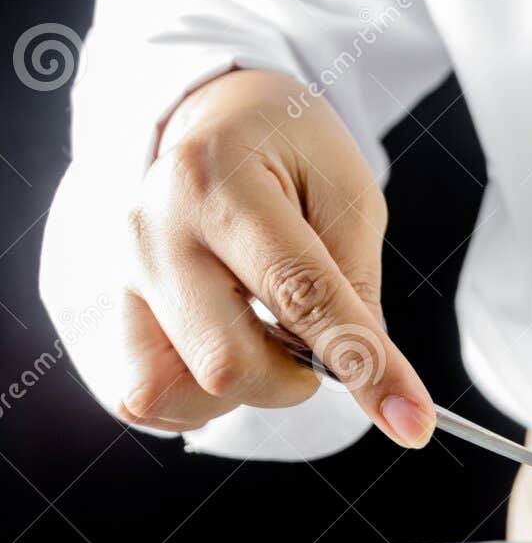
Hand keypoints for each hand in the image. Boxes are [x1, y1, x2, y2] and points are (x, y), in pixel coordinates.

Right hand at [117, 69, 432, 444]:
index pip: (301, 296)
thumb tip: (366, 376)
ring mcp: (119, 275)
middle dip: (295, 379)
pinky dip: (200, 399)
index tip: (413, 423)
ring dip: (245, 388)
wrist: (210, 120)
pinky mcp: (107, 312)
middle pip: (229, 364)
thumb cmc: (288, 153)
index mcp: (217, 180)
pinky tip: (229, 348)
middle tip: (315, 341)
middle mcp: (151, 230)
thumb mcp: (348, 194)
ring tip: (264, 334)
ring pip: (178, 391)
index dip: (365, 367)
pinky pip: (146, 399)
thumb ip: (355, 283)